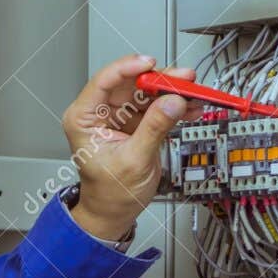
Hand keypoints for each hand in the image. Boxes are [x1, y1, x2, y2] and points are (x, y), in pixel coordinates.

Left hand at [61, 54, 200, 240]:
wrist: (114, 212)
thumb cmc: (109, 194)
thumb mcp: (133, 161)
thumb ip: (153, 129)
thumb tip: (171, 103)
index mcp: (84, 118)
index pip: (104, 81)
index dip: (129, 68)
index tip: (151, 64)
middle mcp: (100, 113)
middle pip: (131, 83)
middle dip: (160, 80)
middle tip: (183, 79)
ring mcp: (120, 116)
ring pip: (148, 93)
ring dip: (172, 92)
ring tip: (193, 93)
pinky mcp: (137, 123)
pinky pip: (158, 108)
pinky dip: (175, 107)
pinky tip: (190, 107)